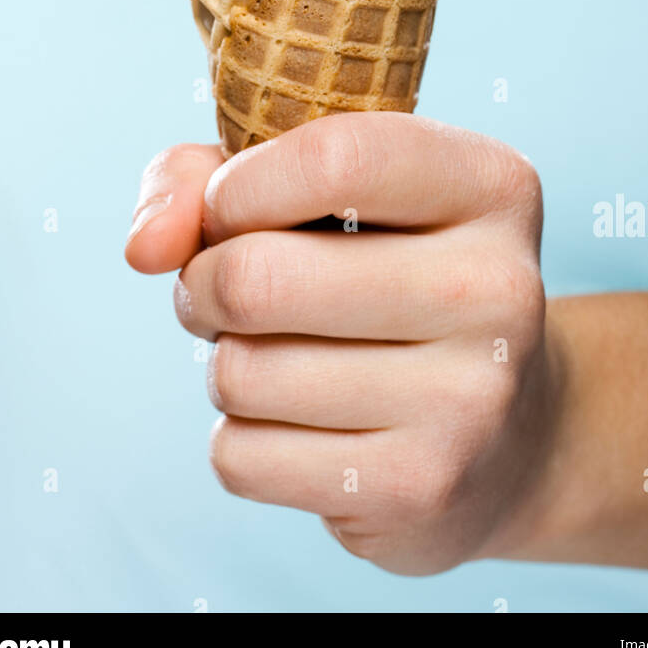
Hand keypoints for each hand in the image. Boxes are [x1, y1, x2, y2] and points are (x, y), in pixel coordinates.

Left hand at [126, 113, 554, 574]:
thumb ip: (203, 176)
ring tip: (276, 355)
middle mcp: (499, 288)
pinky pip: (243, 458)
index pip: (334, 158)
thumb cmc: (380, 275)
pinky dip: (241, 438)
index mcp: (489, 186)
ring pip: (240, 372)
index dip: (239, 185)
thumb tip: (144, 245)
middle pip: (259, 278)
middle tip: (224, 290)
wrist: (504, 435)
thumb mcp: (314, 192)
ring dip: (224, 363)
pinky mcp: (420, 489)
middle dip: (203, 283)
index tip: (227, 209)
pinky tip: (302, 426)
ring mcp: (469, 398)